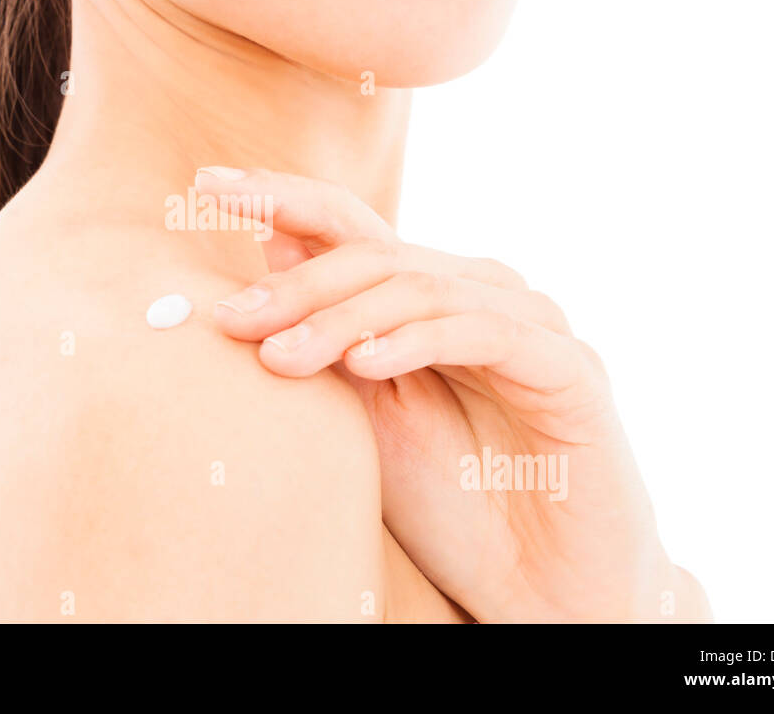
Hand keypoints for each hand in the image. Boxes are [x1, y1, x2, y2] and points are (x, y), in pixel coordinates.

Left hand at [197, 167, 708, 622]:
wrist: (541, 589)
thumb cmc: (454, 506)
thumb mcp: (365, 417)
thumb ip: (327, 339)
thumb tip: (266, 250)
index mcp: (427, 300)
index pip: (348, 228)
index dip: (281, 197)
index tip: (206, 185)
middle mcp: (479, 296)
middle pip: (376, 254)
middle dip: (296, 284)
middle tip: (230, 321)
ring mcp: (529, 325)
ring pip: (421, 287)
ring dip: (342, 319)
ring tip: (279, 358)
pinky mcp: (568, 369)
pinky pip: (485, 332)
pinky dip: (418, 341)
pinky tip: (365, 366)